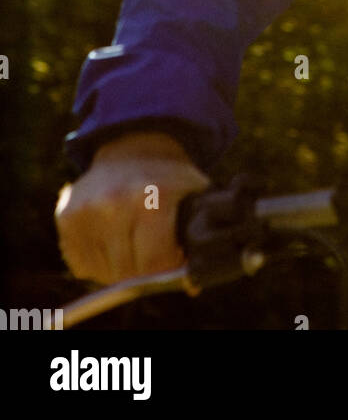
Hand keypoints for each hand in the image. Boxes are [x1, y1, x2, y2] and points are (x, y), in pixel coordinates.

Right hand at [55, 131, 210, 284]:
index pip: (154, 264)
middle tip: (151, 247)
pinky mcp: (66, 216)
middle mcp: (114, 203)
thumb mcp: (194, 195)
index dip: (165, 267)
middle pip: (127, 272)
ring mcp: (86, 210)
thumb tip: (192, 284)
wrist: (133, 148)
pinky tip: (111, 237)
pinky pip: (82, 264)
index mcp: (151, 198)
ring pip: (103, 272)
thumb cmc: (167, 179)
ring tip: (131, 239)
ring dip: (118, 266)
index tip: (171, 255)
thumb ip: (197, 236)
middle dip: (143, 268)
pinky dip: (97, 261)